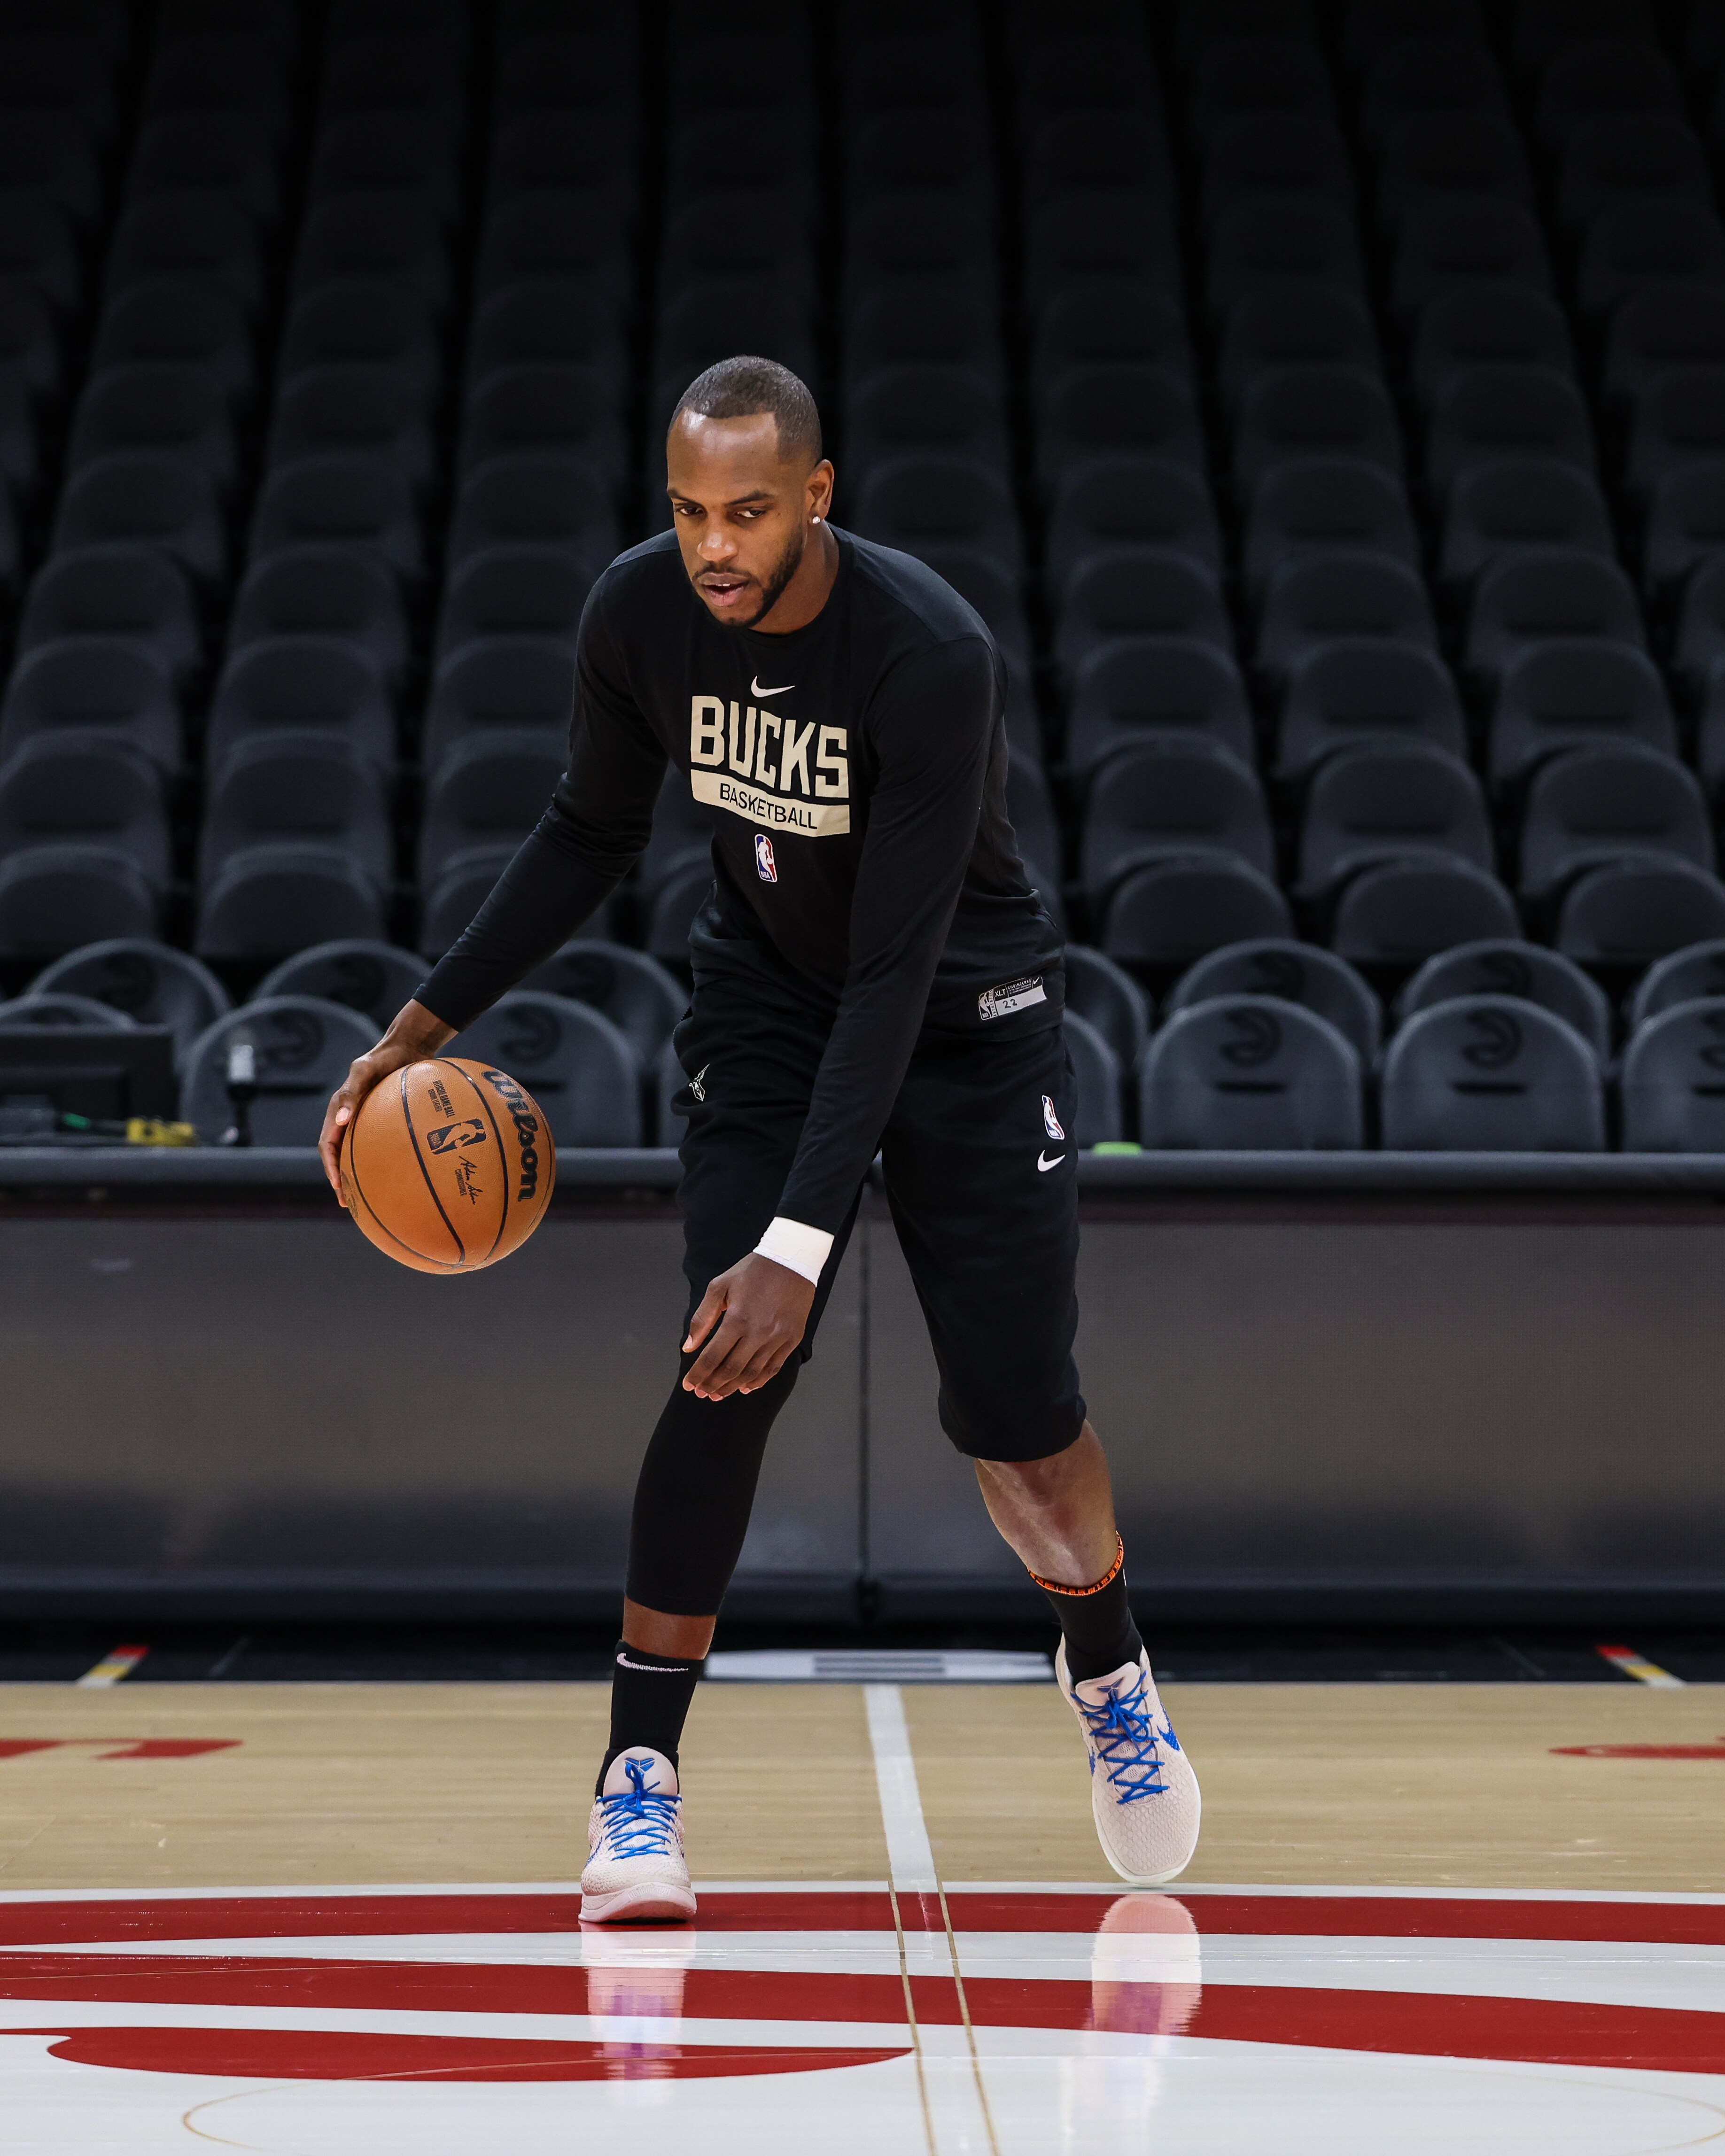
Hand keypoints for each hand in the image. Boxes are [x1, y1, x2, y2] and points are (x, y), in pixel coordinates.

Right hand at [317, 999, 453, 1204]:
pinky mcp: (386, 1121)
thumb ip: (350, 1092)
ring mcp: (368, 1121)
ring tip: (371, 1198)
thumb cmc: (383, 1058)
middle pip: (341, 1155)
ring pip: (360, 1153)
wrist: (408, 1047)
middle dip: (342, 1179)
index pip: (328, 1145)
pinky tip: (401, 1176)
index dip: (330, 1167)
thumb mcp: (363, 1070)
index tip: (337, 1186)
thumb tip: (340, 1121)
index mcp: (338, 1110)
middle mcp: (350, 1119)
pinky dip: (386, 1161)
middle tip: (349, 1202)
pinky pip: (383, 1145)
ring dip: (361, 1175)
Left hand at [681, 1252, 815, 1400]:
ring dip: (732, 1387)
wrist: (792, 1260)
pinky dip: (758, 1381)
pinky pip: (773, 1367)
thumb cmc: (753, 1271)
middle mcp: (758, 1332)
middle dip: (712, 1385)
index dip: (698, 1374)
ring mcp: (778, 1338)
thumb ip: (702, 1318)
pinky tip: (745, 1387)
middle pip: (731, 1369)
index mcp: (737, 1318)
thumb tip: (688, 1346)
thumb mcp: (719, 1286)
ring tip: (718, 1394)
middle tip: (701, 1392)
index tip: (688, 1384)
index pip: (712, 1356)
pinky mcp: (792, 1339)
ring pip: (752, 1373)